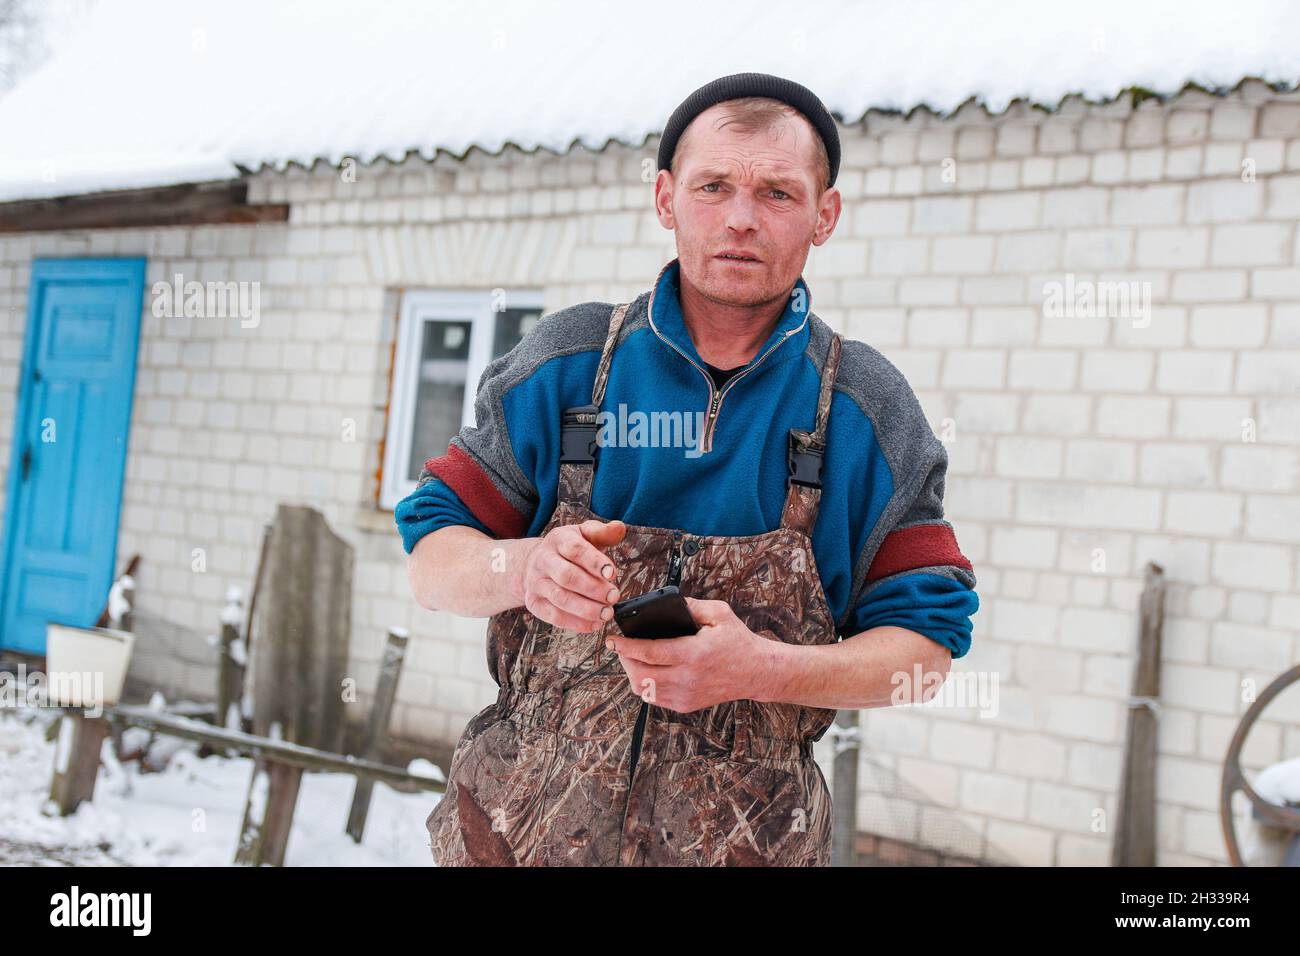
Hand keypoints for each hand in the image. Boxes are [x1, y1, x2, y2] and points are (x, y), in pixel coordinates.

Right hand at [519, 519, 625, 631]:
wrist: (535, 563)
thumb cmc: (568, 549)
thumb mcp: (584, 535)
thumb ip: (603, 532)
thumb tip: (619, 527)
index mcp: (558, 539)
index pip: (575, 549)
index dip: (594, 562)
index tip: (612, 573)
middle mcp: (543, 560)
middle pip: (567, 576)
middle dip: (593, 588)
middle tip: (614, 596)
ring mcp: (536, 583)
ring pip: (560, 598)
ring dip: (586, 609)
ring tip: (607, 613)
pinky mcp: (534, 603)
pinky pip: (554, 616)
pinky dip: (576, 623)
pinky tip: (594, 623)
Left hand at [605, 597, 774, 712]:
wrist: (756, 672)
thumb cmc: (737, 641)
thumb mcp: (719, 613)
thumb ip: (691, 605)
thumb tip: (664, 603)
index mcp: (693, 654)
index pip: (648, 653)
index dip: (625, 646)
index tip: (610, 639)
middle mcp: (687, 679)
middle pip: (639, 674)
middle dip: (624, 659)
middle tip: (620, 646)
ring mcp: (685, 696)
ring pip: (643, 690)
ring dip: (632, 673)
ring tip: (632, 658)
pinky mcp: (685, 705)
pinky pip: (654, 697)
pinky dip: (645, 684)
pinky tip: (646, 671)